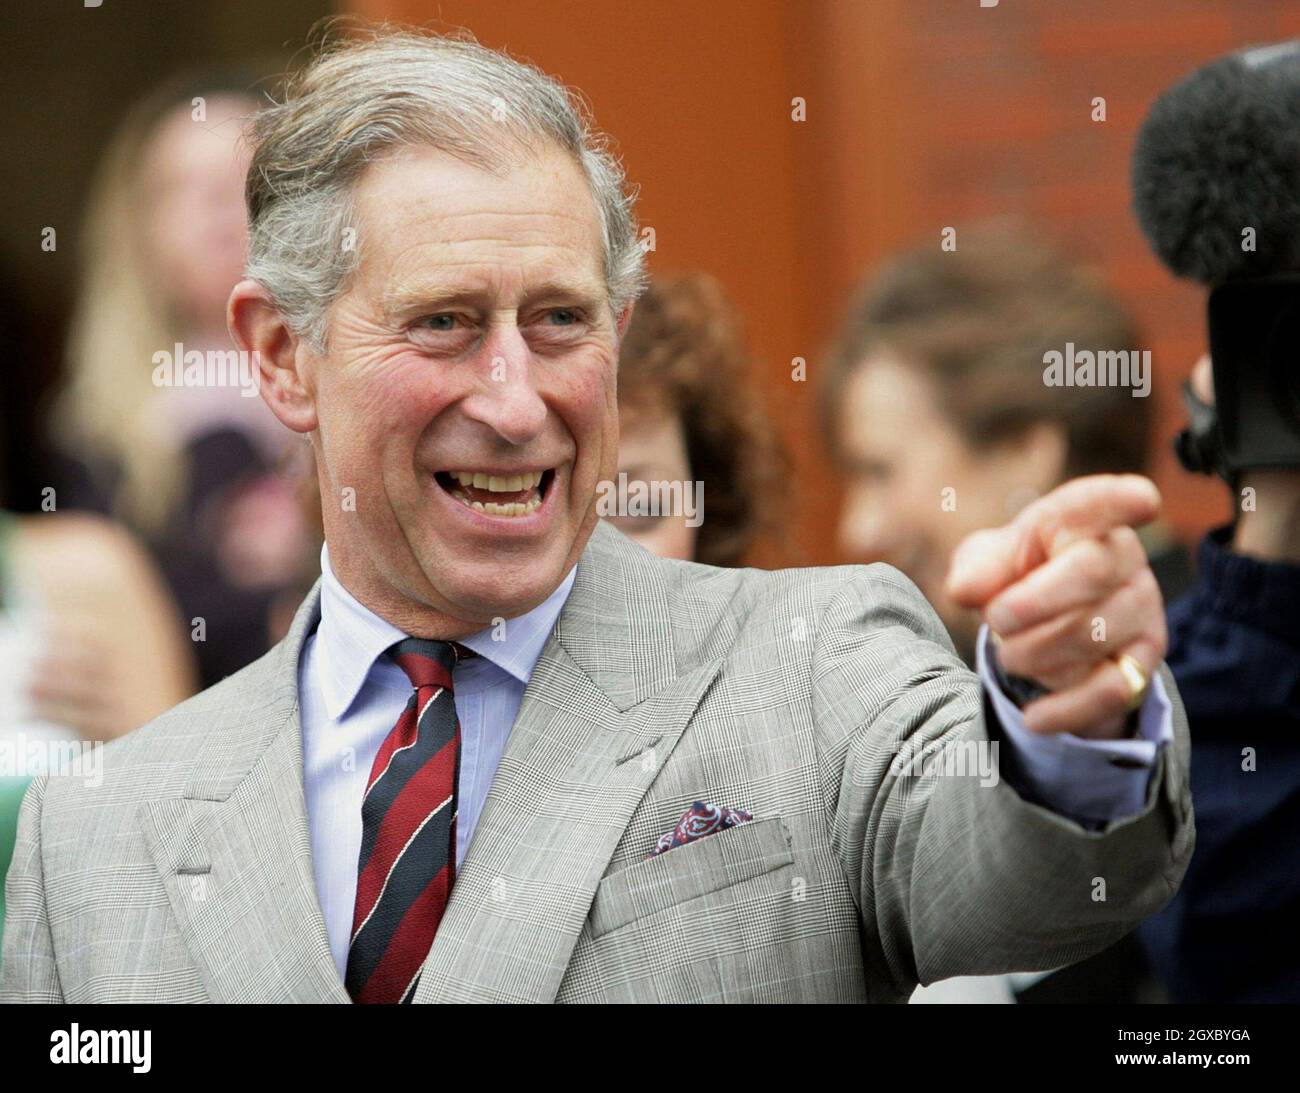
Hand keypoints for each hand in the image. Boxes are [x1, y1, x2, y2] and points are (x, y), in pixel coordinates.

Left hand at [945, 474, 1166, 738]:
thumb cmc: (1017, 575)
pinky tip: (1033, 717)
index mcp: (1081, 519)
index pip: (1103, 501)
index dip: (1121, 499)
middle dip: (1032, 602)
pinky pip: (1112, 690)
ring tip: (1009, 656)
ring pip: (1094, 634)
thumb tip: (966, 591)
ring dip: (1037, 654)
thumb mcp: (986, 563)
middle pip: (1089, 573)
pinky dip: (1067, 709)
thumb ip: (976, 568)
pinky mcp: (1143, 660)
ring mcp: (1141, 609)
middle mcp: (1121, 558)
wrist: (1042, 626)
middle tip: (995, 620)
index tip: (1142, 499)